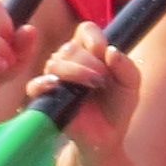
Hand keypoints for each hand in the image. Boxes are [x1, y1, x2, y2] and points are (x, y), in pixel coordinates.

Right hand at [37, 23, 141, 145]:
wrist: (107, 135)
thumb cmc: (118, 106)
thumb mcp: (131, 84)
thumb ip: (126, 66)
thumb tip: (111, 50)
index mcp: (90, 52)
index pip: (86, 30)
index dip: (94, 38)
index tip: (103, 52)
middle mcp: (70, 61)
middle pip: (70, 47)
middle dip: (88, 61)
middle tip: (102, 79)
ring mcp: (56, 78)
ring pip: (54, 62)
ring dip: (75, 71)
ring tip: (92, 85)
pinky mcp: (45, 97)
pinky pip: (35, 85)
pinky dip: (44, 83)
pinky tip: (56, 85)